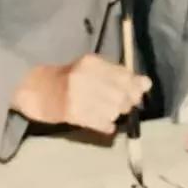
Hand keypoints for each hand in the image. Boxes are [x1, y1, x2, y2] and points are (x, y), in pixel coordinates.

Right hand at [12, 54, 149, 133]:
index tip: (137, 92)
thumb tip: (147, 84)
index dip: (135, 87)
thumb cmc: (71, 79)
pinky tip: (104, 122)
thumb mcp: (94, 69)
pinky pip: (103, 124)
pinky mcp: (74, 114)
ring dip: (116, 114)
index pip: (125, 76)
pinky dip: (108, 125)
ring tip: (106, 110)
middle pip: (122, 96)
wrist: (40, 91)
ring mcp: (78, 96)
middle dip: (127, 103)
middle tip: (122, 105)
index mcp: (91, 62)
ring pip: (114, 111)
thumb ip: (120, 74)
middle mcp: (85, 78)